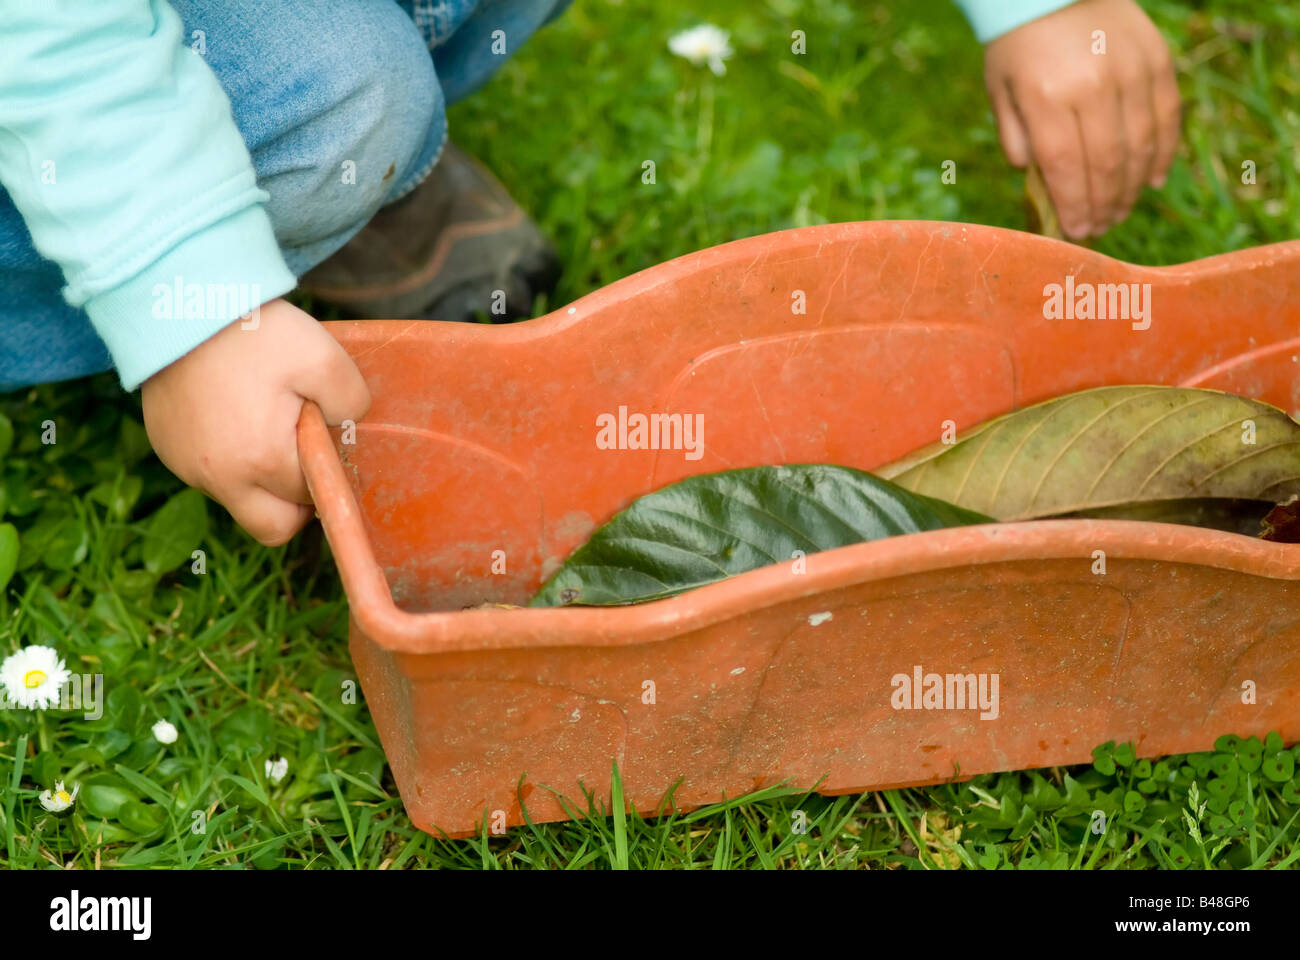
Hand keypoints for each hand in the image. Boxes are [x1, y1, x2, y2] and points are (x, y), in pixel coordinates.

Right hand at [142, 298, 369, 545]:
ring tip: (265, 421)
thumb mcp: (324, 357)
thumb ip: (352, 401)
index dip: (326, 475)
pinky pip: (206, 472)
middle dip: (295, 504)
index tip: (328, 444)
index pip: (311, 498)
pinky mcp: (165, 448)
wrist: (176, 302)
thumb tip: (350, 424)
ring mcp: (186, 466)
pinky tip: (233, 413)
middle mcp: (219, 478)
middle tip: (304, 459)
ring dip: (258, 477)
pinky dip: (227, 457)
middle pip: (272, 527)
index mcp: (262, 462)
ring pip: (237, 499)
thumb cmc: (254, 332)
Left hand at [984, 0, 1179, 238]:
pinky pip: (1166, 117)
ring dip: (1130, 188)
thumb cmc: (1020, 45)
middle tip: (1099, 228)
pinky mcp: (1157, 60)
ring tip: (1119, 212)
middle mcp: (1092, 86)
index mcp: (1046, 96)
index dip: (1073, 206)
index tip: (1076, 232)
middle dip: (1102, 206)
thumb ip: (1017, 138)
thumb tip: (1041, 184)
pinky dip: (1161, 153)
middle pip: (1104, 164)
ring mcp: (1129, 71)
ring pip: (1139, 146)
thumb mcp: (1001, 91)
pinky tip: (1151, 180)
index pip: (1063, 168)